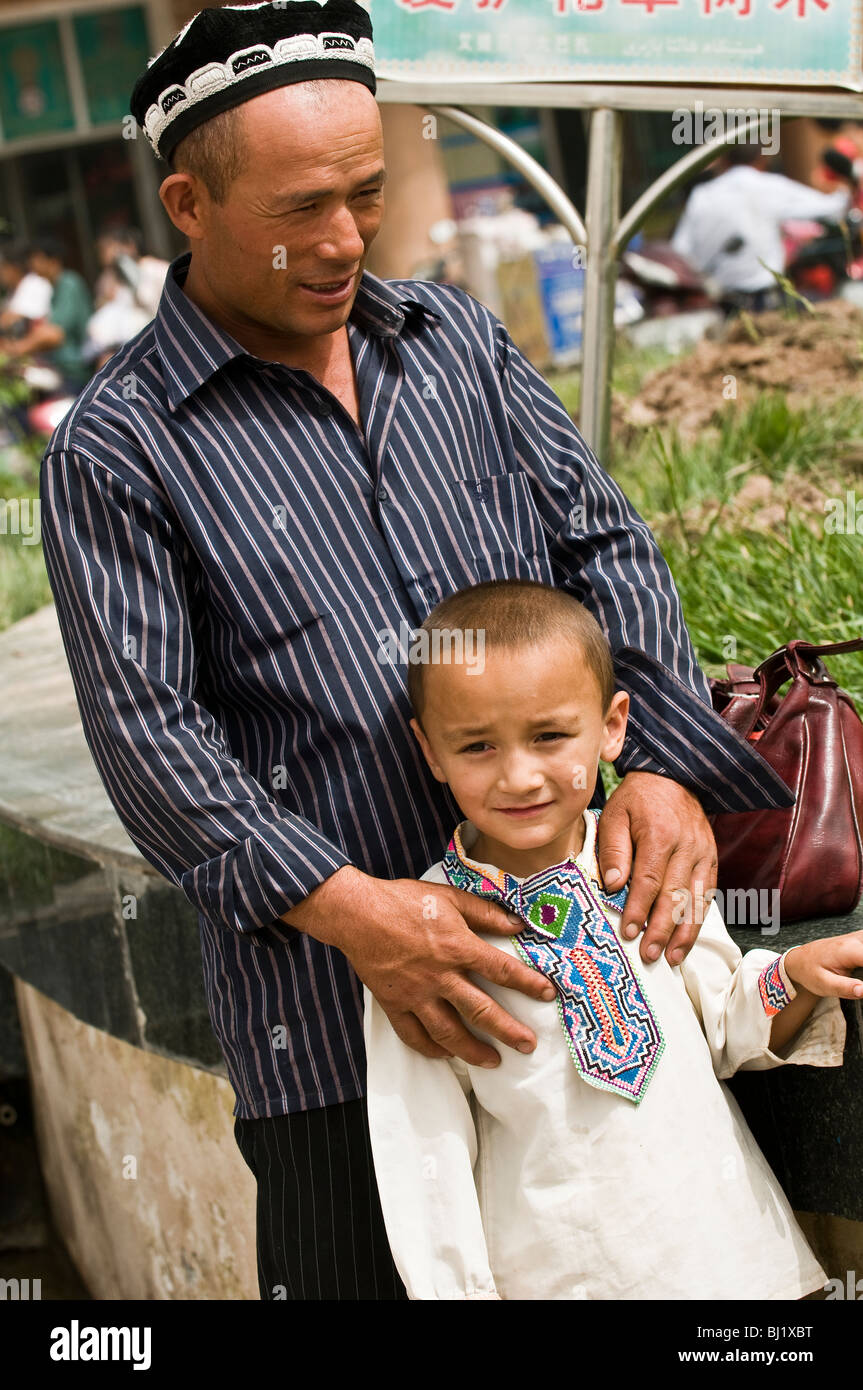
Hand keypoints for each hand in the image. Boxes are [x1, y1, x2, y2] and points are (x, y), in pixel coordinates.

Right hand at [282, 866, 556, 1066]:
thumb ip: (484, 912)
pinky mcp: (394, 1004)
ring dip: (473, 1050)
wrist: (356, 914)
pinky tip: (445, 1055)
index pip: (500, 970)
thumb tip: (518, 925)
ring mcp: (416, 994)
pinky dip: (430, 1048)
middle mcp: (440, 976)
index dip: (527, 983)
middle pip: (480, 1010)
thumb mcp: (449, 897)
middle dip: (508, 1030)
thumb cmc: (403, 901)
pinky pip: (414, 1035)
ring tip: (493, 1061)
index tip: (547, 995)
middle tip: (528, 1046)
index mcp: (457, 947)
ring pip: (448, 1031)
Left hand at [596, 772, 716, 966]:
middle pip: (675, 895)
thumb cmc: (638, 800)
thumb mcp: (616, 815)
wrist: (673, 777)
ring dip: (685, 933)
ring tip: (672, 958)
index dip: (639, 909)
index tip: (629, 932)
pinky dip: (699, 919)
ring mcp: (703, 853)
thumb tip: (613, 886)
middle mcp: (687, 846)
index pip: (649, 880)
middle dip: (662, 929)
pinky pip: (707, 894)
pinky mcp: (712, 859)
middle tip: (649, 954)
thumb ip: (613, 850)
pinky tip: (688, 939)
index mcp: (659, 834)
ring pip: (696, 900)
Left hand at [783, 931, 862, 999]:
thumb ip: (845, 988)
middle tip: (859, 985)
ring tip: (857, 976)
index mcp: (848, 950)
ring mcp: (860, 937)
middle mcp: (856, 939)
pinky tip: (861, 970)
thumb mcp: (824, 984)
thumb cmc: (810, 971)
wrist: (800, 959)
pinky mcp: (862, 939)